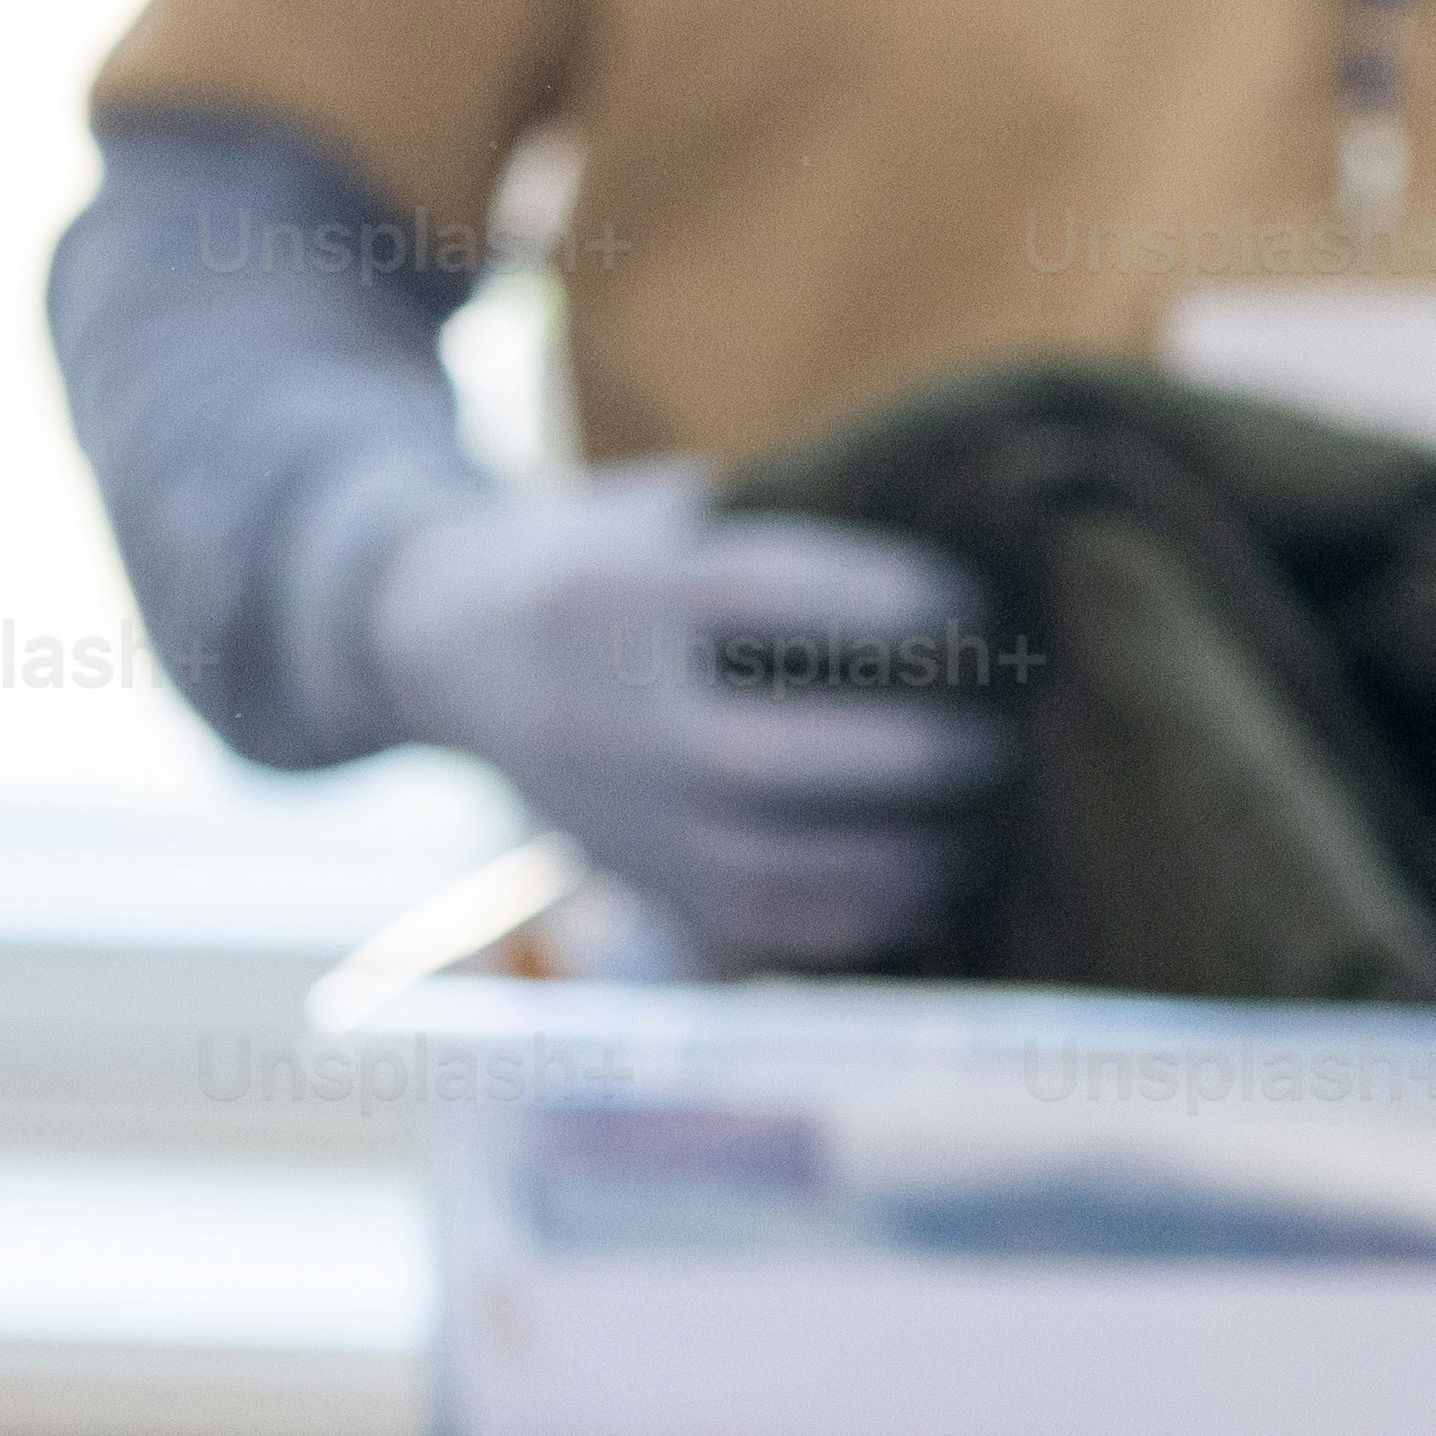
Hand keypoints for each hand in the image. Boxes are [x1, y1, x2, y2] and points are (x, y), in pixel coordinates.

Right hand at [359, 466, 1010, 970]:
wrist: (440, 645)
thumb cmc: (604, 559)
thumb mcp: (666, 512)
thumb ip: (783, 525)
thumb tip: (965, 544)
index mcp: (617, 597)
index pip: (767, 598)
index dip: (889, 606)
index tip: (976, 609)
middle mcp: (601, 715)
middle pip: (759, 760)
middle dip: (902, 760)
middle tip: (995, 742)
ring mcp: (605, 809)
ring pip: (755, 864)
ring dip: (890, 861)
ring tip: (977, 836)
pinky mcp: (622, 870)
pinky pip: (742, 923)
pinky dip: (846, 922)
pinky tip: (922, 893)